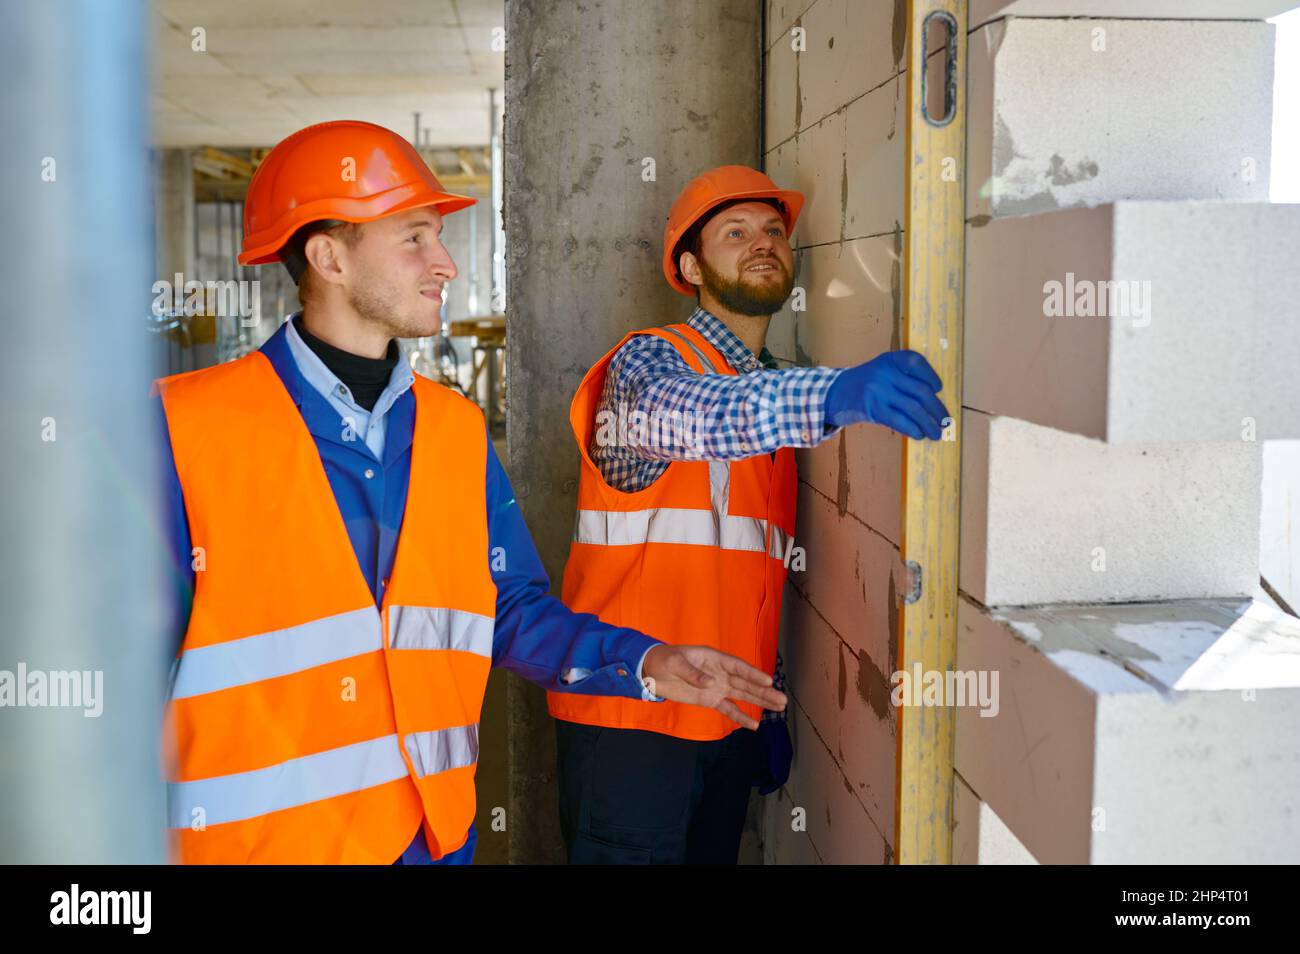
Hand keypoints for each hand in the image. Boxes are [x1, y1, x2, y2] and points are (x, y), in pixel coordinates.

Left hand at [641, 645, 786, 730]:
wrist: (652, 671)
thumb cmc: (664, 660)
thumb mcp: (675, 663)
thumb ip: (692, 673)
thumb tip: (711, 683)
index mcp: (714, 659)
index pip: (738, 667)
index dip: (753, 674)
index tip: (768, 681)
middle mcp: (720, 672)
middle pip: (746, 683)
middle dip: (764, 692)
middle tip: (782, 700)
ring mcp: (717, 686)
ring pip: (742, 695)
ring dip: (760, 702)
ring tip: (779, 708)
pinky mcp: (710, 699)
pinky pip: (728, 709)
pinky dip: (740, 716)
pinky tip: (754, 725)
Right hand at [824, 350, 950, 439]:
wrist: (837, 393)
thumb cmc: (869, 383)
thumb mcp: (884, 370)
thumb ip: (906, 377)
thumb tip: (935, 400)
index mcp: (890, 360)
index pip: (916, 363)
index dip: (931, 376)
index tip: (939, 389)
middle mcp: (885, 373)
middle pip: (920, 391)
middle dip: (937, 408)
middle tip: (946, 421)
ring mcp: (878, 392)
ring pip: (912, 408)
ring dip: (929, 423)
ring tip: (937, 433)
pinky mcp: (873, 410)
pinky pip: (899, 421)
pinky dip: (913, 429)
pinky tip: (920, 434)